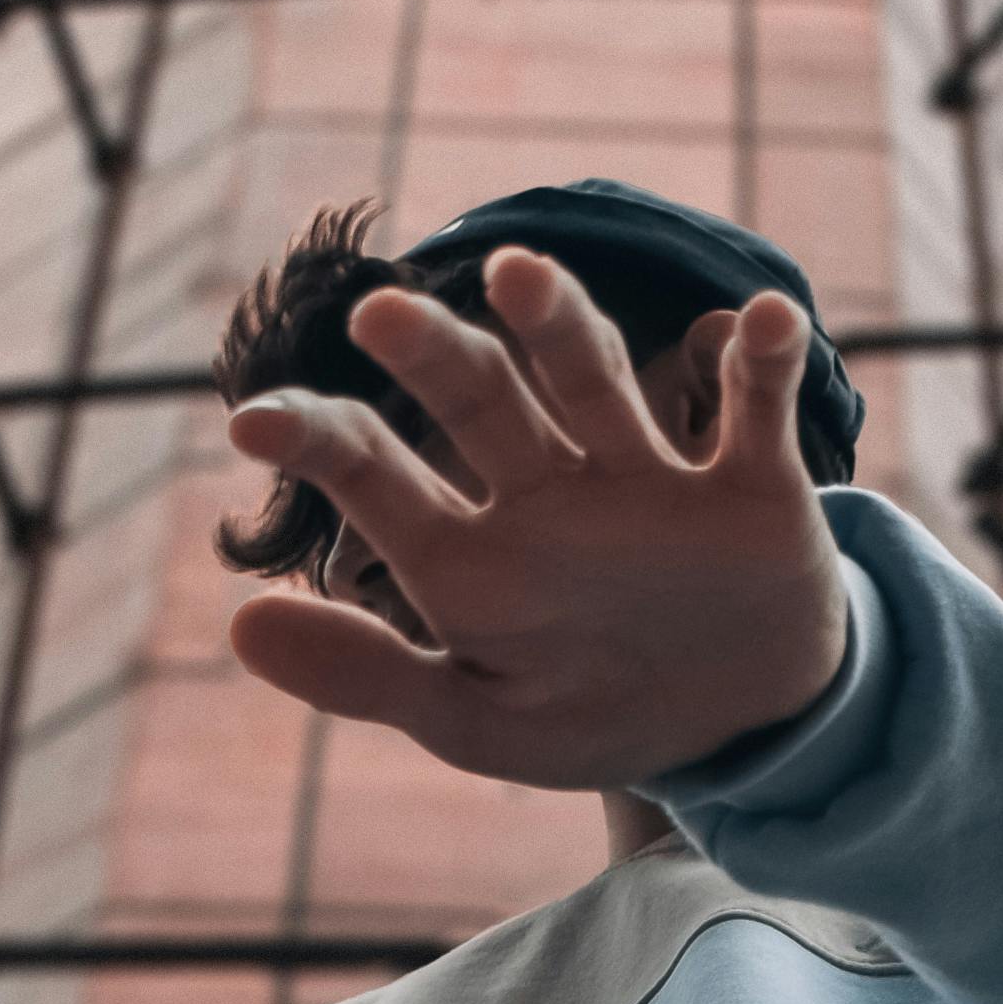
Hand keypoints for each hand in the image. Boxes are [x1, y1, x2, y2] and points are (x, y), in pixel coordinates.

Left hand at [223, 244, 847, 786]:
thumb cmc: (593, 714)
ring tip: (514, 274)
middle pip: (480, 402)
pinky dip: (758, 362)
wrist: (739, 730)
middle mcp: (550, 493)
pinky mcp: (751, 487)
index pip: (376, 473)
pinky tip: (761, 318)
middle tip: (378, 315)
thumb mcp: (475, 721)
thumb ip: (367, 677)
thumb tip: (242, 624)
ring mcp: (648, 481)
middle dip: (432, 358)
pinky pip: (754, 409)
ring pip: (594, 381)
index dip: (316, 441)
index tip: (251, 422)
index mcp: (474, 554)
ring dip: (557, 324)